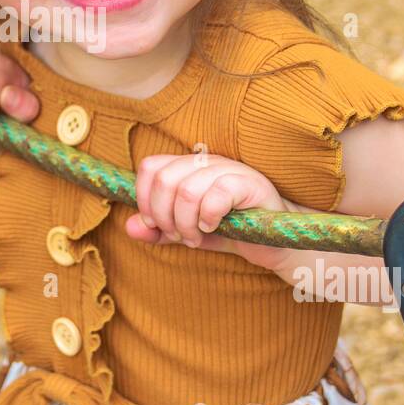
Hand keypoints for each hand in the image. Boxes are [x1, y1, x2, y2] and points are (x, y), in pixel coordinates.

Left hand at [123, 153, 291, 270]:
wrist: (274, 243)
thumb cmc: (230, 231)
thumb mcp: (186, 232)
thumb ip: (159, 230)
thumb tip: (130, 228)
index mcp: (189, 167)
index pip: (151, 167)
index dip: (144, 198)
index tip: (154, 225)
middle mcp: (207, 162)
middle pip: (165, 179)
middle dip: (163, 216)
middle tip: (179, 236)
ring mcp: (230, 169)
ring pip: (187, 189)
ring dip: (185, 223)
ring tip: (196, 238)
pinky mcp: (251, 184)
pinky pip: (217, 193)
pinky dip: (208, 217)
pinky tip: (213, 228)